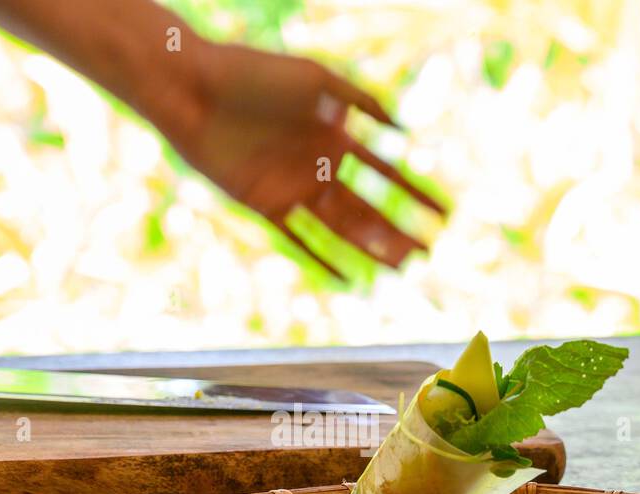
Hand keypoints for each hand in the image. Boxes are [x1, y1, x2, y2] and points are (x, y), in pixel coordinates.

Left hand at [167, 42, 446, 278]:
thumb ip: (354, 99)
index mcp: (337, 136)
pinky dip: (321, 258)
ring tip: (400, 266)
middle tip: (427, 253)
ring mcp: (295, 187)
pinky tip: (346, 276)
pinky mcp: (266, 203)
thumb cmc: (252, 72)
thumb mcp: (313, 77)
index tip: (444, 214)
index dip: (415, 195)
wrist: (196, 89)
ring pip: (342, 226)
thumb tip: (395, 126)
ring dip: (371, 247)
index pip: (387, 172)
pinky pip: (298, 238)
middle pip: (368, 207)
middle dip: (399, 230)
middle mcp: (320, 166)